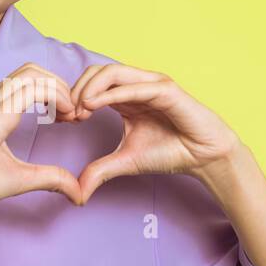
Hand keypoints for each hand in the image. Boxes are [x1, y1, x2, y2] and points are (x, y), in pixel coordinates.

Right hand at [0, 62, 83, 211]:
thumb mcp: (25, 177)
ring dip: (59, 88)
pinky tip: (64, 117)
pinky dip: (56, 96)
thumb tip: (78, 194)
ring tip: (71, 114)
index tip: (69, 118)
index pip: (28, 80)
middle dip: (60, 85)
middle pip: (32, 70)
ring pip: (33, 73)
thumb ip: (52, 178)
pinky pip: (32, 89)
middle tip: (74, 113)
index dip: (54, 92)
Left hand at [68, 63, 240, 201]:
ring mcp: (151, 84)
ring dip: (90, 89)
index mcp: (125, 96)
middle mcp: (136, 85)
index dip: (73, 98)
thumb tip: (76, 193)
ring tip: (79, 112)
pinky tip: (94, 106)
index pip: (91, 83)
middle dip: (76, 91)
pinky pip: (134, 87)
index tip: (62, 120)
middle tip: (68, 116)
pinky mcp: (166, 90)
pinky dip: (111, 94)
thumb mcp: (125, 162)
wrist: (203, 157)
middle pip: (97, 72)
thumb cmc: (169, 152)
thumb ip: (99, 171)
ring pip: (112, 73)